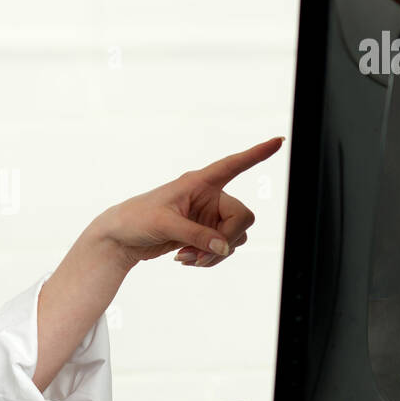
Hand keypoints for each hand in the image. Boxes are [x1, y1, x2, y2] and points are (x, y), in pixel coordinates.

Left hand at [96, 136, 283, 268]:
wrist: (121, 238)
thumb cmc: (136, 219)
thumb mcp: (164, 224)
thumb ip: (195, 235)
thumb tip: (224, 247)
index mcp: (199, 182)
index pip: (233, 165)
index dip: (257, 154)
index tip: (278, 141)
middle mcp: (209, 197)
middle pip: (243, 218)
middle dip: (227, 240)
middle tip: (203, 253)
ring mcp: (208, 218)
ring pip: (235, 238)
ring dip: (215, 254)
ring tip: (187, 258)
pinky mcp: (204, 235)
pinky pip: (223, 249)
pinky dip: (209, 259)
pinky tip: (185, 260)